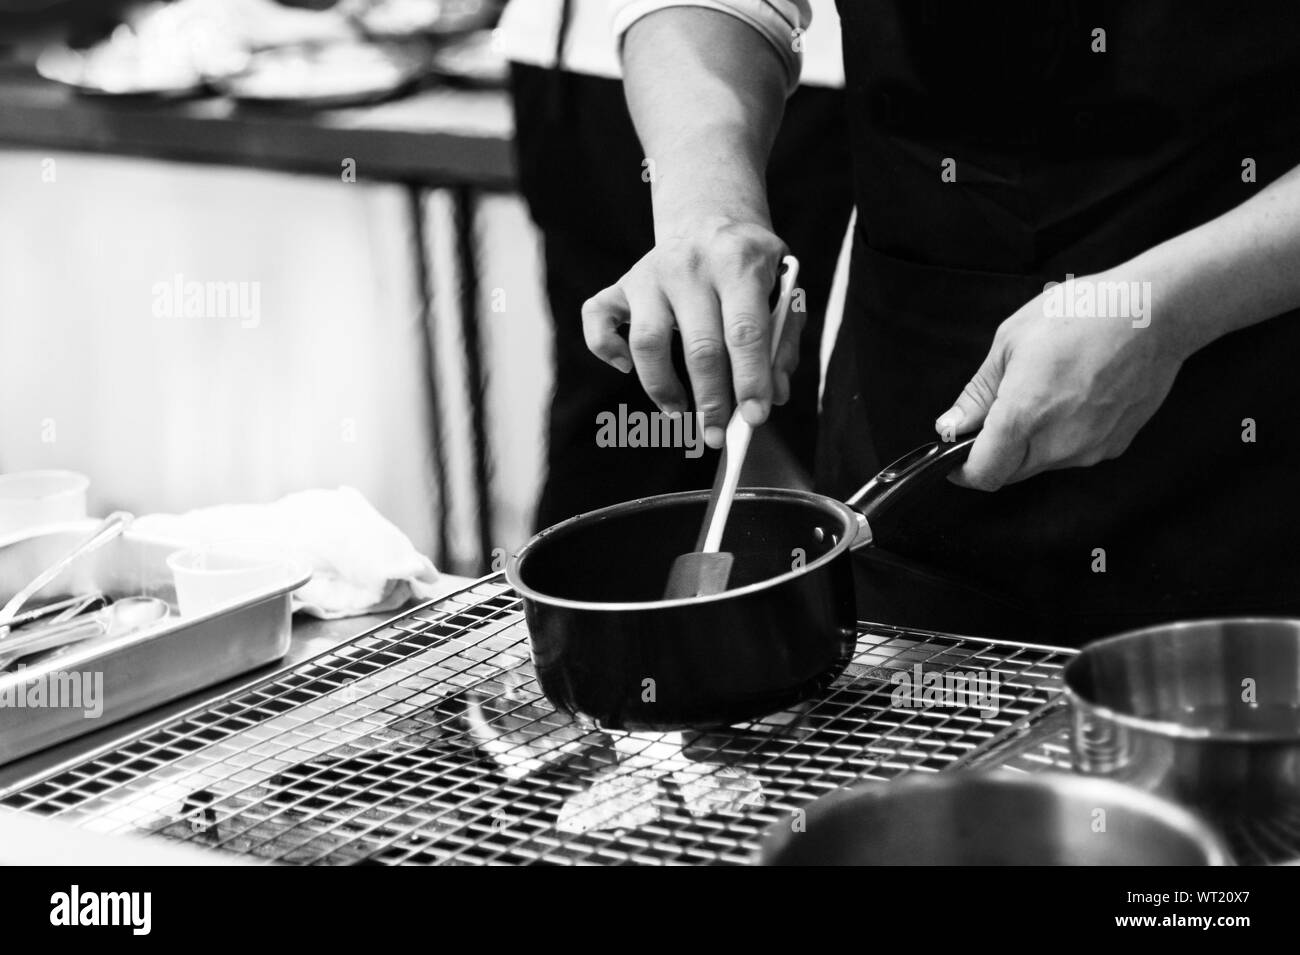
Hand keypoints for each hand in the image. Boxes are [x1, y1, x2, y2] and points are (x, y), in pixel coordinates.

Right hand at [581, 214, 799, 448]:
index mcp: (738, 263)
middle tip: (717, 434)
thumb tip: (774, 395)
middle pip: (699, 346)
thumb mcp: (784, 288)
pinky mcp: (621, 285)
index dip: (750, 379)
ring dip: (663, 388)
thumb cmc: (750, 266)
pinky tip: (626, 366)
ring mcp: (649, 275)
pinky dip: (605, 348)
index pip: (744, 330)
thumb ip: (783, 342)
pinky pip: (597, 320)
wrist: (711, 219)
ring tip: (681, 413)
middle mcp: (690, 266)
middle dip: (711, 400)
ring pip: (647, 343)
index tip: (755, 417)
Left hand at [936, 270, 1190, 489]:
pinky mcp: (1114, 445)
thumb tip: (951, 427)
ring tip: (1043, 392)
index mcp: (1023, 417)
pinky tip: (1072, 397)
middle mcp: (1058, 444)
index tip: (954, 456)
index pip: (983, 474)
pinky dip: (1061, 436)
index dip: (962, 470)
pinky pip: (1073, 453)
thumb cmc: (1084, 315)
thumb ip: (978, 394)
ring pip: (1041, 464)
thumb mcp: (1011, 342)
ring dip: (1029, 443)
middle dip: (994, 453)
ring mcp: (1090, 449)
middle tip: (998, 412)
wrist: (1155, 312)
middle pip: (1009, 472)